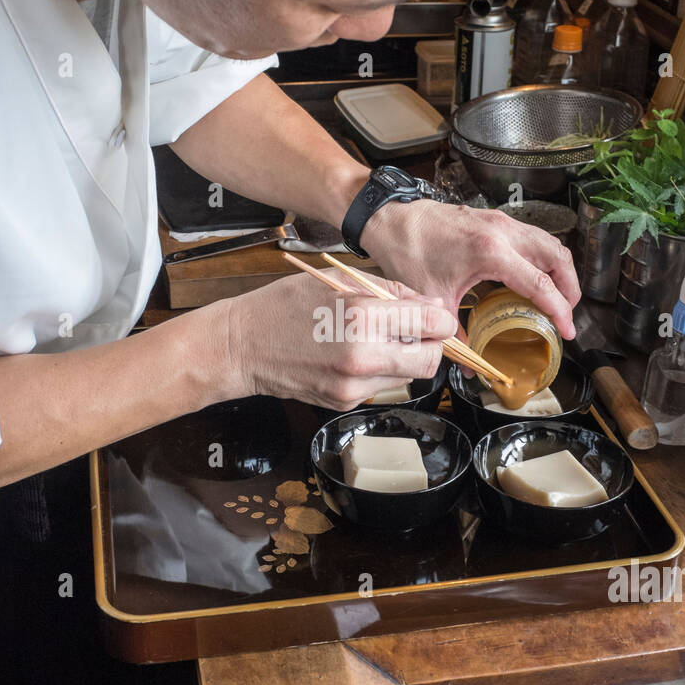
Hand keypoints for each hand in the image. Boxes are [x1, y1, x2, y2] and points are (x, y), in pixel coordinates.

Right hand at [207, 272, 456, 410]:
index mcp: (361, 317)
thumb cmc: (285, 306)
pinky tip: (355, 355)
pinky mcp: (345, 403)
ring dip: (405, 357)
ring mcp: (354, 386)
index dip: (442, 319)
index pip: (432, 324)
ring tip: (378, 338)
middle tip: (418, 330)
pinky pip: (382, 386)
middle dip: (432, 345)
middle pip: (430, 360)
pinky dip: (379, 370)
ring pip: (409, 377)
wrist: (243, 347)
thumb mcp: (337, 281)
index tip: (437, 315)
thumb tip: (428, 304)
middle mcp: (362, 357)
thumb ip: (389, 291)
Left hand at [361, 200, 580, 339]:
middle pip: (558, 257)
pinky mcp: (496, 219)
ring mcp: (501, 222)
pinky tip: (533, 278)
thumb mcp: (434, 299)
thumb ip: (456, 333)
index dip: (560, 310)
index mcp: (490, 252)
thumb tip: (472, 363)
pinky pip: (533, 237)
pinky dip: (543, 258)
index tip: (567, 330)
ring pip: (549, 243)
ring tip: (556, 298)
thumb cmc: (408, 253)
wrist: (392, 220)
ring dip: (560, 271)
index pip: (541, 283)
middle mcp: (503, 232)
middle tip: (566, 314)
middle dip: (570, 288)